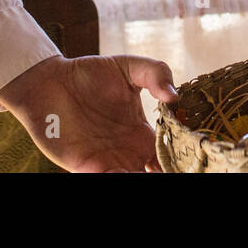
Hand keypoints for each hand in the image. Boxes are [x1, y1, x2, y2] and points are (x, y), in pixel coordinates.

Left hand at [0, 54, 177, 171]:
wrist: (49, 82)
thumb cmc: (89, 74)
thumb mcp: (127, 67)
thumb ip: (155, 73)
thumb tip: (175, 96)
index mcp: (143, 133)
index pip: (170, 154)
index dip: (183, 158)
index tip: (198, 157)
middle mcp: (128, 153)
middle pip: (156, 173)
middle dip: (169, 172)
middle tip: (183, 168)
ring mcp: (108, 162)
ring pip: (134, 179)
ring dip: (142, 178)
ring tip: (150, 171)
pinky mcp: (86, 168)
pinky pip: (108, 180)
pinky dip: (117, 178)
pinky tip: (123, 171)